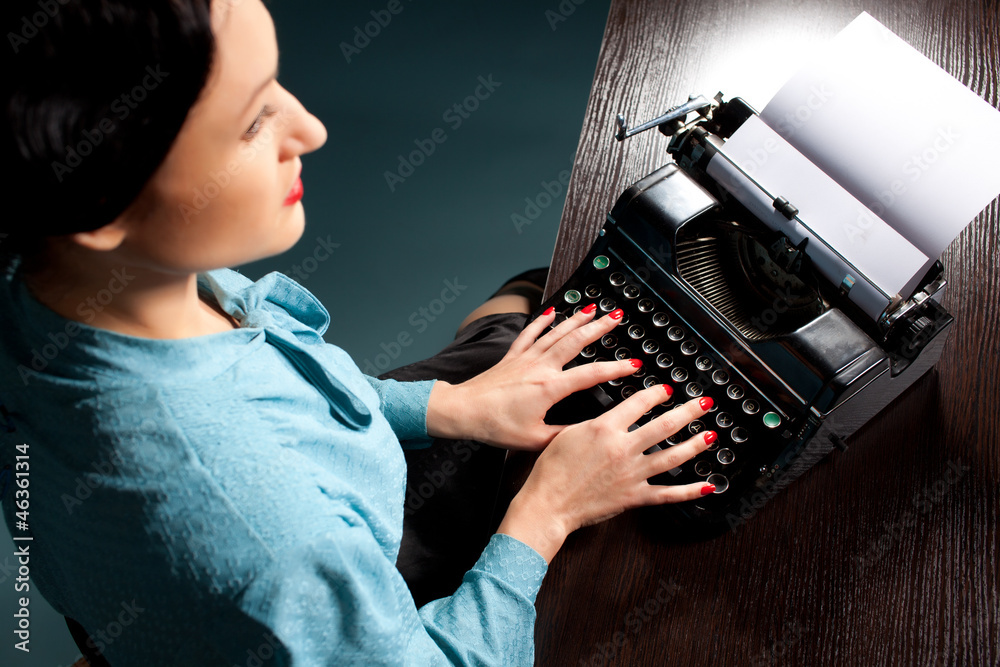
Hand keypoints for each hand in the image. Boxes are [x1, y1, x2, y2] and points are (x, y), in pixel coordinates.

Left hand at [426, 305, 643, 449]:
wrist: (463, 412)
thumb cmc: (495, 426)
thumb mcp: (534, 439)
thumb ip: (563, 435)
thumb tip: (586, 432)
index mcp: (549, 388)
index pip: (591, 374)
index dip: (615, 369)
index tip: (634, 364)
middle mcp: (540, 367)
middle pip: (575, 342)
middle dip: (599, 328)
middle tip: (617, 317)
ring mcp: (525, 359)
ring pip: (555, 333)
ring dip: (575, 319)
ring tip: (593, 308)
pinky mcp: (511, 357)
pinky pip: (529, 334)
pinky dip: (541, 321)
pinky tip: (551, 312)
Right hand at [497, 392, 716, 561]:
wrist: (548, 503)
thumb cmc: (551, 470)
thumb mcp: (568, 433)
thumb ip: (596, 423)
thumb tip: (613, 417)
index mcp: (605, 429)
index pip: (638, 404)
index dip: (656, 394)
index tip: (665, 390)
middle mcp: (623, 449)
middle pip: (664, 426)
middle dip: (688, 412)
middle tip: (703, 403)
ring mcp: (632, 474)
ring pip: (672, 457)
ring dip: (695, 444)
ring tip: (711, 435)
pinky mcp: (634, 497)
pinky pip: (667, 494)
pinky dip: (690, 491)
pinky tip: (707, 486)